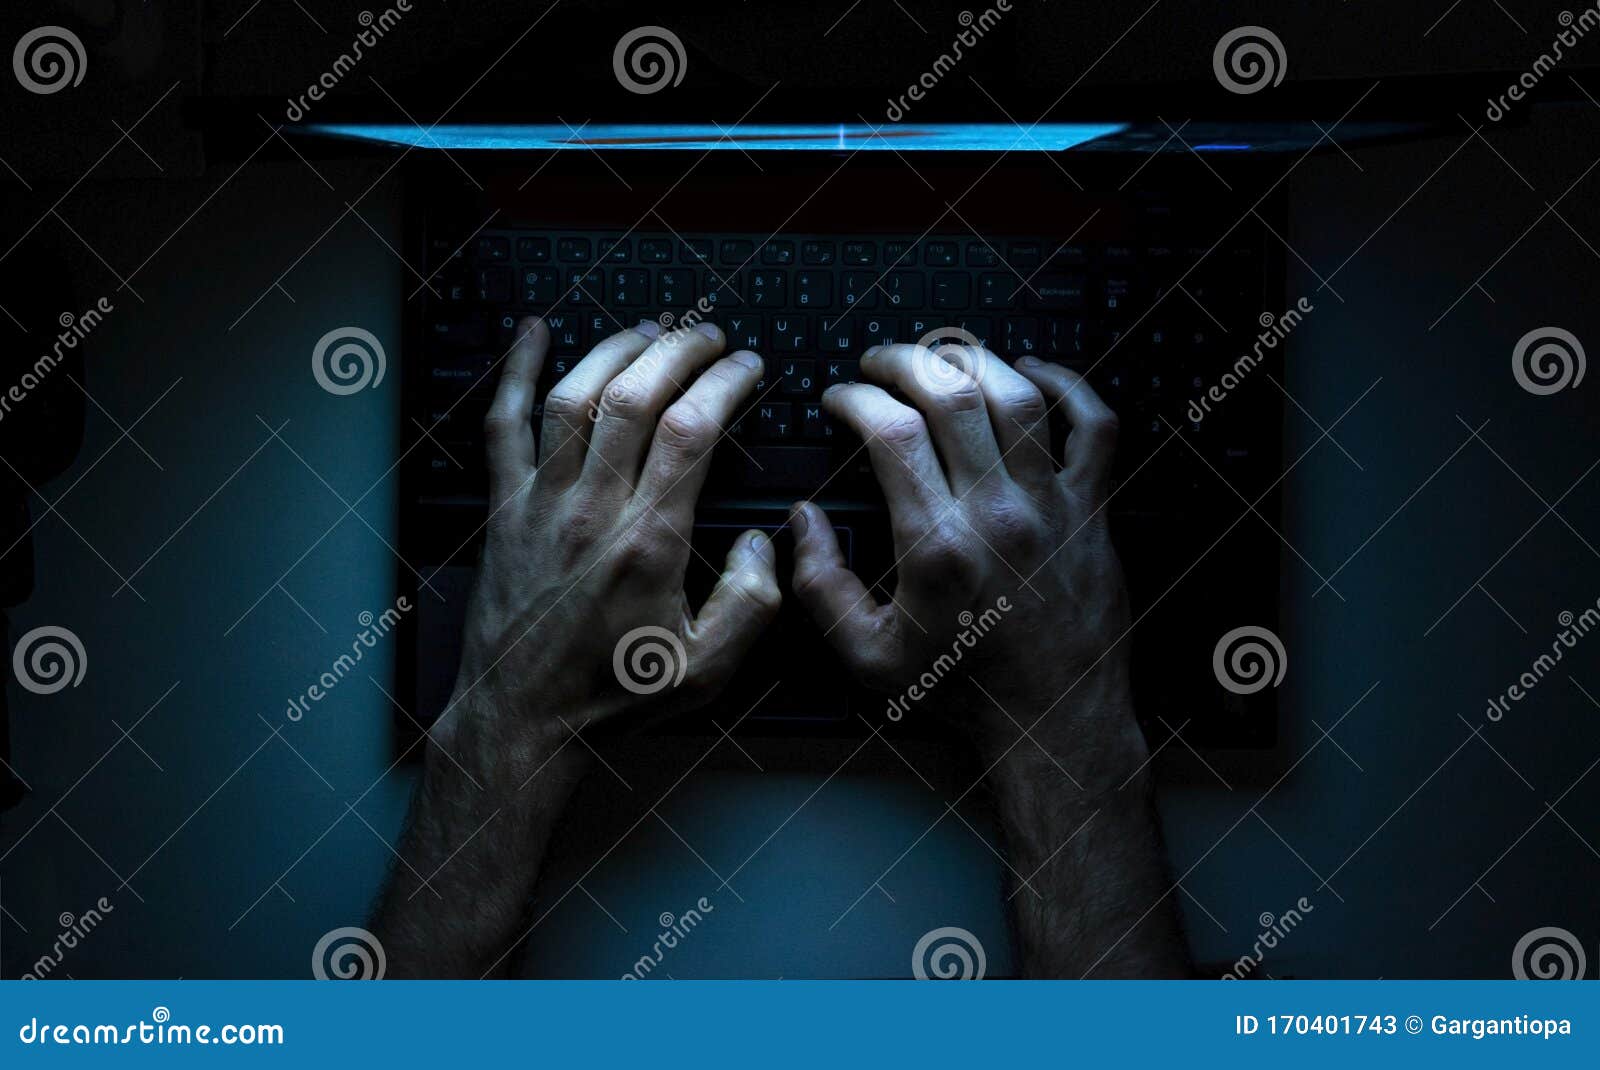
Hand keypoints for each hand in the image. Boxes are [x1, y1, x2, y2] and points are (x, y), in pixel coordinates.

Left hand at [437, 316, 781, 765]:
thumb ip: (751, 603)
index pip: (692, 430)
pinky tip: (531, 333)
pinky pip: (503, 425)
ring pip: (573, 397)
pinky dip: (514, 371)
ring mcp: (540, 503)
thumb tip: (763, 542)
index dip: (726, 383)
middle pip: (635, 396)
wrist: (521, 721)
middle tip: (709, 335)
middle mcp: (593, 509)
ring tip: (650, 331)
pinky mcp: (503, 509)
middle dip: (679, 350)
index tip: (748, 367)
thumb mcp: (706, 670)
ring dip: (614, 350)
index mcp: (650, 541)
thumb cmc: (611, 697)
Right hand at [789, 344, 1141, 781]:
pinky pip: (1094, 426)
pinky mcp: (1092, 511)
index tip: (838, 398)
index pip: (889, 432)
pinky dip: (1068, 385)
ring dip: (974, 360)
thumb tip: (804, 520)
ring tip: (941, 355)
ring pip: (1018, 396)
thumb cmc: (963, 693)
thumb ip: (821, 586)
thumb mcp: (867, 656)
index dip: (854, 398)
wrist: (1053, 720)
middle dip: (903, 362)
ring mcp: (1052, 506)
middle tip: (879, 362)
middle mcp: (997, 513)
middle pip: (950, 395)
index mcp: (936, 545)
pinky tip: (1033, 372)